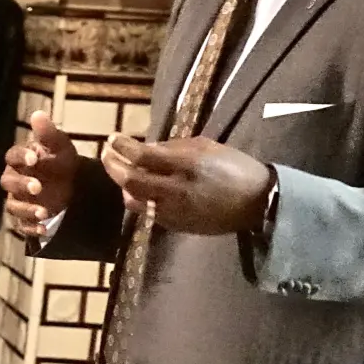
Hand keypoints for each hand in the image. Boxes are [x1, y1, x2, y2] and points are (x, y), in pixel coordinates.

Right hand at [2, 110, 79, 236]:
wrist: (72, 184)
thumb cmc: (61, 161)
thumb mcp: (60, 146)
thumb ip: (48, 133)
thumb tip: (38, 114)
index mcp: (19, 159)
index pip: (12, 156)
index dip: (20, 158)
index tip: (34, 159)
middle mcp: (14, 179)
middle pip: (7, 183)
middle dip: (21, 185)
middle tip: (38, 187)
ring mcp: (18, 200)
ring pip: (13, 206)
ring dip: (26, 209)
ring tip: (44, 212)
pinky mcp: (25, 218)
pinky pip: (22, 225)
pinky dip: (31, 228)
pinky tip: (44, 228)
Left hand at [103, 133, 272, 234]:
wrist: (256, 203)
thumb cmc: (234, 168)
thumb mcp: (207, 147)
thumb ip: (173, 147)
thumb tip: (145, 147)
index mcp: (188, 166)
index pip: (142, 156)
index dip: (122, 146)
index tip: (113, 138)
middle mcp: (177, 191)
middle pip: (131, 181)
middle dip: (113, 166)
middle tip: (107, 154)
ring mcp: (174, 212)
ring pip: (134, 201)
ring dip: (122, 185)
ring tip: (120, 171)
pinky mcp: (175, 226)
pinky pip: (146, 212)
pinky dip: (137, 199)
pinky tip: (137, 189)